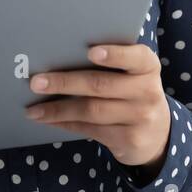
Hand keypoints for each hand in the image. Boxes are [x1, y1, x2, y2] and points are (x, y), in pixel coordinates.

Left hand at [25, 43, 170, 175]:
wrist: (157, 134)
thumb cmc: (134, 92)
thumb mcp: (134, 75)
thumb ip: (112, 65)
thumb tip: (60, 56)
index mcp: (148, 67)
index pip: (136, 57)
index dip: (114, 55)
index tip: (90, 52)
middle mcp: (147, 92)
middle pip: (101, 85)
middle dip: (65, 82)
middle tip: (36, 82)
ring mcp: (140, 118)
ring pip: (91, 111)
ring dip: (57, 109)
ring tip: (33, 109)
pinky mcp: (128, 140)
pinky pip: (89, 129)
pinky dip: (65, 123)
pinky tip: (48, 119)